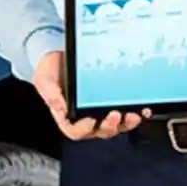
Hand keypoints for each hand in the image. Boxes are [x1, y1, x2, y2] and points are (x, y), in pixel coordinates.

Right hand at [33, 51, 149, 140]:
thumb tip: (60, 108)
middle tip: (114, 114)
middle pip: (100, 131)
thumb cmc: (51, 70)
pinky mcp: (111, 103)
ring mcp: (99, 111)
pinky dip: (134, 113)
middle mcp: (85, 117)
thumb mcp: (44, 79)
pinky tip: (142, 109)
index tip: (91, 120)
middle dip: (109, 126)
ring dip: (125, 123)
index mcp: (66, 116)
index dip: (84, 129)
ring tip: (132, 115)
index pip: (75, 131)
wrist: (60, 54)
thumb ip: (51, 94)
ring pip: (115, 126)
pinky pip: (124, 114)